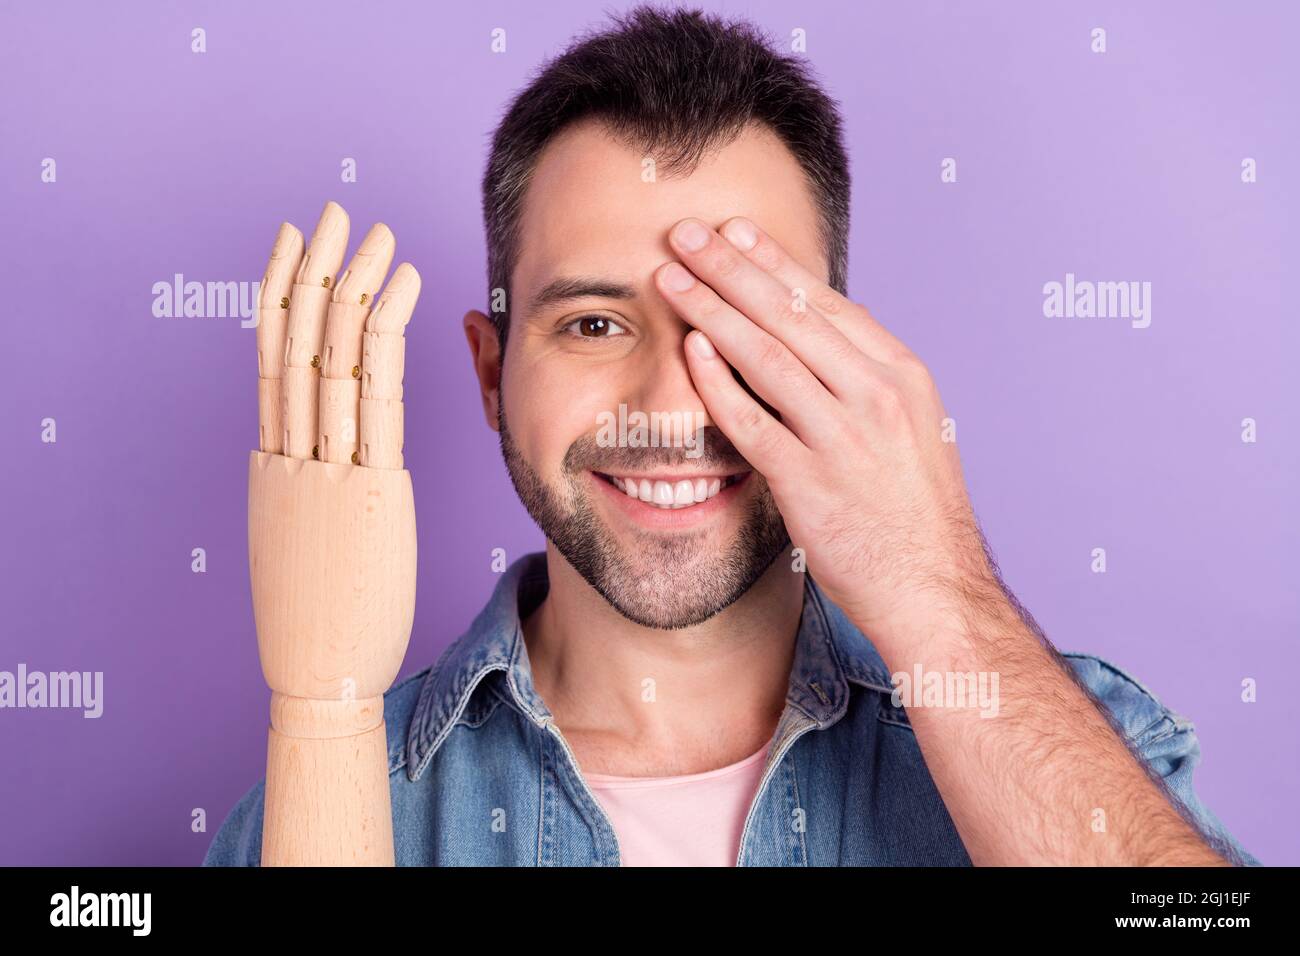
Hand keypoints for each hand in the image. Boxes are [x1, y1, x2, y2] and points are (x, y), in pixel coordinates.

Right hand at [249, 201, 420, 709]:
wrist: (322, 678)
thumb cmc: (325, 618)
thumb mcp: (307, 539)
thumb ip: (317, 488)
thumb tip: (332, 462)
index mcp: (275, 467)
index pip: (277, 363)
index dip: (285, 298)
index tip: (296, 249)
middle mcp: (291, 457)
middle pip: (298, 344)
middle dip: (316, 271)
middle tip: (335, 213)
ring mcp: (324, 469)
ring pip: (332, 357)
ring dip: (353, 286)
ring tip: (372, 232)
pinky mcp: (365, 487)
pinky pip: (378, 395)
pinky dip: (387, 334)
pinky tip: (401, 289)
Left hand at [655, 216, 998, 658]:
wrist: (935, 589)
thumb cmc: (916, 514)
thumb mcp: (913, 429)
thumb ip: (865, 383)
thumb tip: (821, 340)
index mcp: (901, 376)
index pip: (827, 302)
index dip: (774, 262)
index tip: (735, 231)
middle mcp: (875, 396)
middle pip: (789, 314)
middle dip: (730, 267)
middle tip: (685, 232)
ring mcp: (842, 437)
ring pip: (766, 355)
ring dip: (712, 310)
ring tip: (671, 278)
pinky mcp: (809, 482)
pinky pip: (752, 421)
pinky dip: (718, 382)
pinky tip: (690, 350)